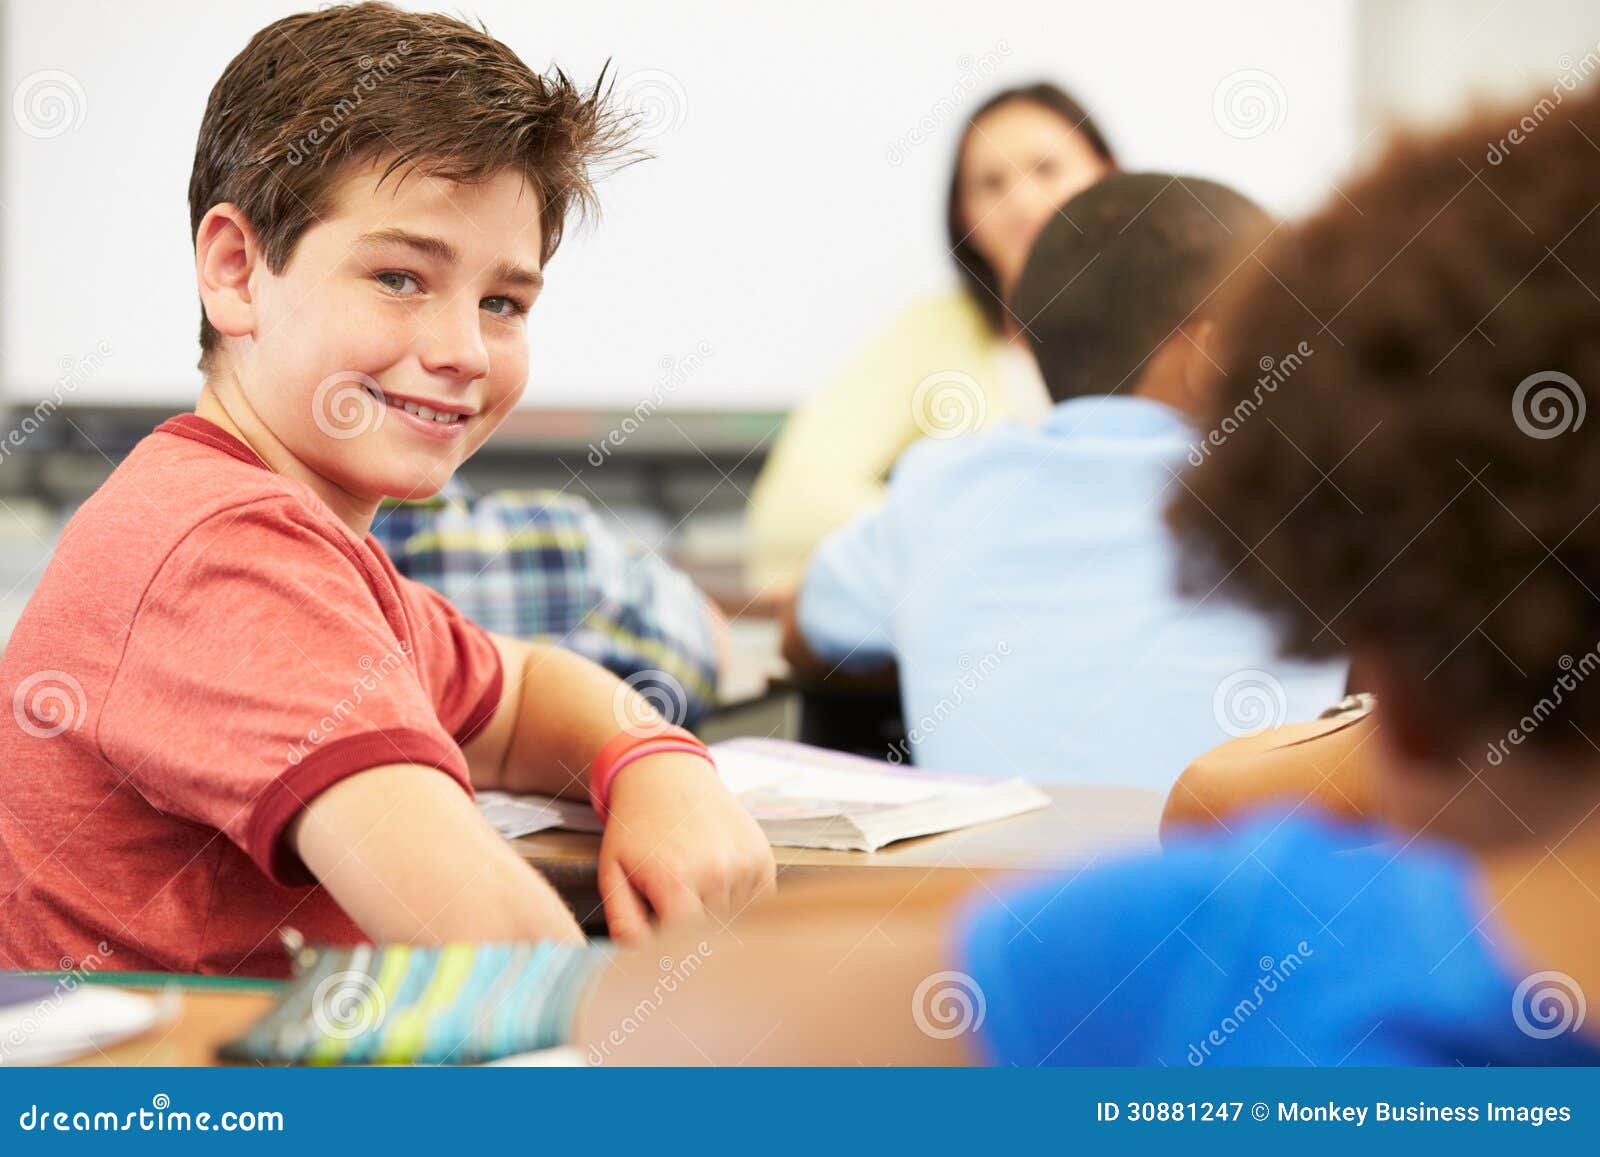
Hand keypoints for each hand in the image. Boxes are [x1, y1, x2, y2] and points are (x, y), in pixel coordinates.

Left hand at [597, 751, 775, 943]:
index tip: (666, 960)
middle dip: (696, 944)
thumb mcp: (612, 873)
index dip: (675, 961)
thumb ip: (624, 925)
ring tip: (696, 896)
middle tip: (678, 926)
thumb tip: (640, 965)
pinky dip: (741, 909)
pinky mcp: (763, 859)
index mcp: (676, 881)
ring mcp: (745, 865)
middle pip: (713, 941)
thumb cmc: (635, 828)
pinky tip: (717, 887)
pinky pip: (758, 907)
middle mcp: (717, 873)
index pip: (686, 952)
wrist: (667, 775)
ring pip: (738, 927)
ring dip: (719, 924)